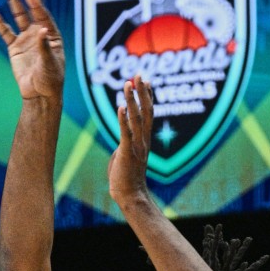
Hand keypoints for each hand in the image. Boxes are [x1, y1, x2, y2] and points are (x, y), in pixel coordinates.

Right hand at [0, 0, 65, 102]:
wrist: (39, 95)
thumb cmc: (50, 80)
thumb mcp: (50, 64)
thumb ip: (44, 47)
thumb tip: (41, 30)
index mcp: (52, 34)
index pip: (43, 14)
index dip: (37, 4)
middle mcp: (39, 32)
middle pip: (32, 8)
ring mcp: (26, 38)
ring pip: (18, 15)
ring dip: (12, 0)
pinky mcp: (15, 47)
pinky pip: (5, 32)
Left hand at [108, 75, 154, 209]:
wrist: (130, 196)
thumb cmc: (126, 178)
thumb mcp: (125, 156)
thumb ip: (124, 144)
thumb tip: (120, 141)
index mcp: (144, 140)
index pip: (149, 114)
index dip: (148, 97)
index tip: (146, 81)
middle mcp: (143, 140)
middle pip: (146, 111)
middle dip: (142, 92)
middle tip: (138, 74)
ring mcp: (136, 146)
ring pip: (137, 118)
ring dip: (132, 100)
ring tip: (128, 84)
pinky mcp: (127, 153)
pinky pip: (126, 133)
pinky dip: (123, 119)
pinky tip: (120, 107)